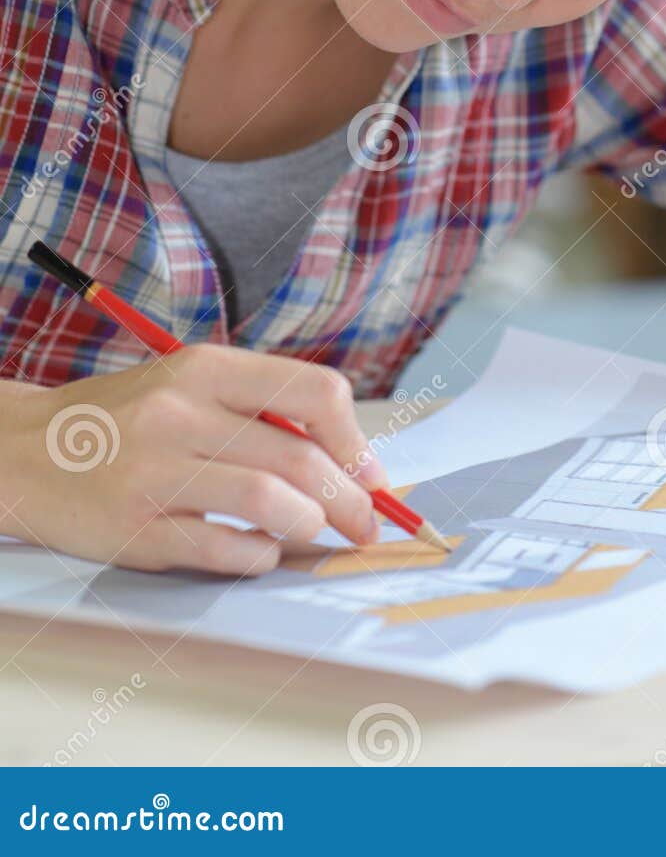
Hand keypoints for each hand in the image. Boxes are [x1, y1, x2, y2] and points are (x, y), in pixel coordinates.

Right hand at [0, 345, 387, 575]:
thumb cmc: (125, 421)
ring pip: (269, 499)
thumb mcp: (188, 385)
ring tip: (313, 534)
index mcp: (205, 367)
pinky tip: (262, 552)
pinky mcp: (136, 527)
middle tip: (365, 525)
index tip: (372, 475)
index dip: (357, 440)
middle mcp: (182, 412)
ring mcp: (156, 470)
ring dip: (309, 525)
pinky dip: (259, 556)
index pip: (314, 390)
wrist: (24, 451)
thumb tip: (348, 458)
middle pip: (301, 456)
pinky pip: (222, 547)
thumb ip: (258, 409)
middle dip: (350, 500)